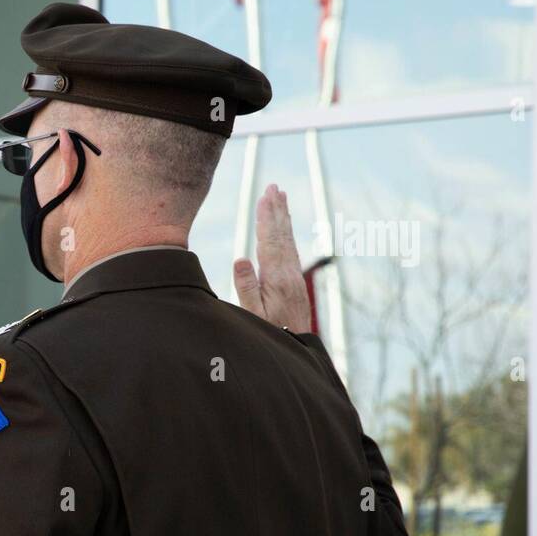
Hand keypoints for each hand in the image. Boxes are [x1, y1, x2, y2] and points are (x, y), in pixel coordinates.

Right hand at [233, 184, 311, 333]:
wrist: (296, 348)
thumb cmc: (269, 333)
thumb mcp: (251, 314)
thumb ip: (245, 287)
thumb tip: (240, 257)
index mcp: (277, 278)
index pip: (270, 241)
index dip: (266, 218)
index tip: (264, 197)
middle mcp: (290, 273)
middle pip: (282, 235)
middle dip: (276, 210)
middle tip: (274, 187)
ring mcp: (295, 276)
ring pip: (288, 240)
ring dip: (283, 218)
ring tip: (281, 197)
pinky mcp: (296, 282)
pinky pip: (291, 250)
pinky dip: (286, 233)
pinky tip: (284, 228)